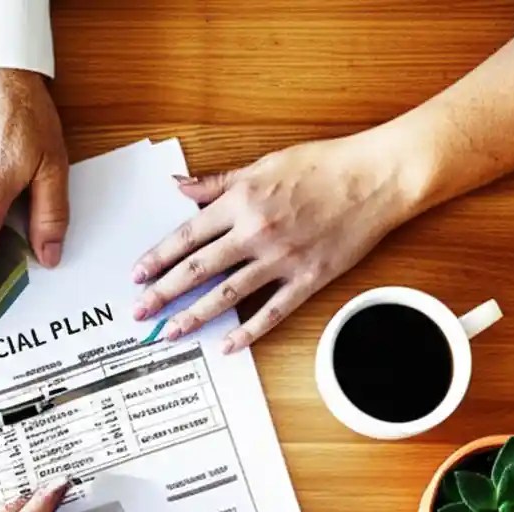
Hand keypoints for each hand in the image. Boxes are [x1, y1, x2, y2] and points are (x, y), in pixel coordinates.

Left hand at [131, 132, 423, 352]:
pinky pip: (272, 311)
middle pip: (198, 269)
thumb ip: (218, 182)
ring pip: (227, 295)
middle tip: (140, 312)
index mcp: (240, 202)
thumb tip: (180, 187)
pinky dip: (248, 331)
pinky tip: (227, 345)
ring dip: (194, 316)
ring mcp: (281, 259)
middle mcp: (255, 233)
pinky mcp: (308, 278)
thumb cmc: (323, 164)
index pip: (186, 236)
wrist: (377, 177)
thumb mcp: (263, 164)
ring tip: (170, 333)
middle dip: (163, 293)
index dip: (157, 257)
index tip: (136, 275)